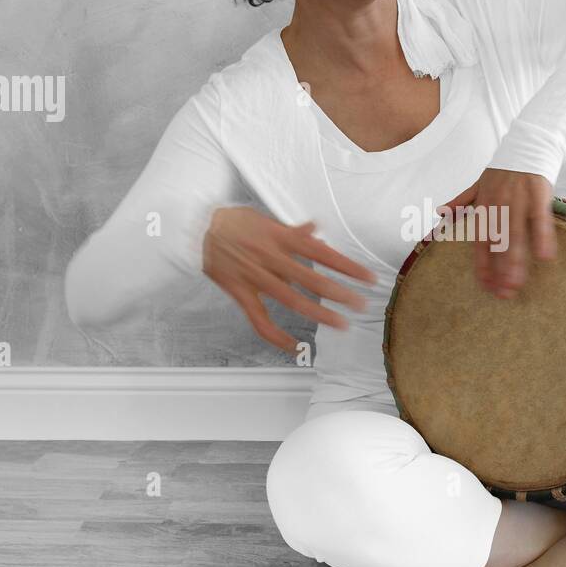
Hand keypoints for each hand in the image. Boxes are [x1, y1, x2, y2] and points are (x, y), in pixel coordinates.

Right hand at [202, 206, 377, 352]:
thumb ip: (293, 231)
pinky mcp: (240, 293)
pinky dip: (277, 336)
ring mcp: (255, 277)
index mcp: (281, 238)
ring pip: (291, 300)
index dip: (347, 267)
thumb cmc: (235, 222)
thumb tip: (316, 229)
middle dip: (339, 292)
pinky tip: (294, 347)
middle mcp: (271, 258)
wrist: (197, 227)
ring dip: (318, 313)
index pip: (322, 254)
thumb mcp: (267, 220)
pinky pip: (260, 320)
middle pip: (311, 278)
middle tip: (362, 304)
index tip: (368, 278)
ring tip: (341, 324)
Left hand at [436, 168, 556, 299]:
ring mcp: (517, 201)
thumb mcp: (478, 185)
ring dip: (515, 261)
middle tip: (503, 294)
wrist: (527, 145)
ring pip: (515, 236)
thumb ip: (461, 202)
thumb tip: (439, 213)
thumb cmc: (503, 171)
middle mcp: (498, 207)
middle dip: (499, 271)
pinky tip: (545, 257)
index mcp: (484, 207)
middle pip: (497, 244)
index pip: (480, 243)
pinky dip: (542, 237)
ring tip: (517, 283)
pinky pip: (539, 220)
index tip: (485, 286)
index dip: (482, 266)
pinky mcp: (537, 195)